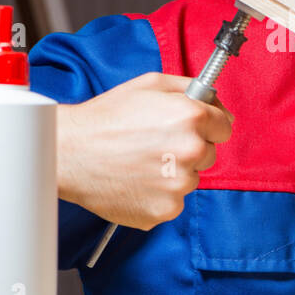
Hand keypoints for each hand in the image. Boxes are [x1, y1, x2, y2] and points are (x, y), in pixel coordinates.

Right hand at [56, 72, 233, 229]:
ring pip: (190, 179)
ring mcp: (179, 184)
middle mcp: (191, 150)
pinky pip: (173, 201)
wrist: (70, 152)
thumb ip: (189, 88)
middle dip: (188, 149)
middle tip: (155, 144)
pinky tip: (135, 180)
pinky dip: (158, 194)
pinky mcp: (165, 209)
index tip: (190, 128)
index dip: (207, 125)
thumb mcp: (149, 84)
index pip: (225, 126)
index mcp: (190, 117)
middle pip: (209, 154)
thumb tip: (216, 102)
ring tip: (139, 162)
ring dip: (173, 173)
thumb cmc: (105, 117)